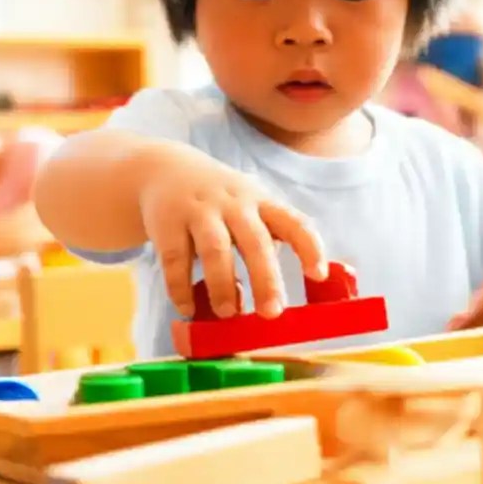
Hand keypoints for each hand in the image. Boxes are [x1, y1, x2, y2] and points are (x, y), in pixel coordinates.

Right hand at [139, 151, 327, 319]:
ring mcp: (199, 211)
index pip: (294, 222)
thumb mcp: (247, 212)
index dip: (309, 248)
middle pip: (255, 241)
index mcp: (262, 203)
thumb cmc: (219, 204)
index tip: (318, 276)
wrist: (164, 170)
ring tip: (227, 313)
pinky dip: (180, 287)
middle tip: (271, 313)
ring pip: (216, 249)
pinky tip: (188, 308)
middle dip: (265, 278)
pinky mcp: (167, 223)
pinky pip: (175, 259)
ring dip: (223, 284)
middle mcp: (234, 204)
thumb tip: (269, 305)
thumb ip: (262, 250)